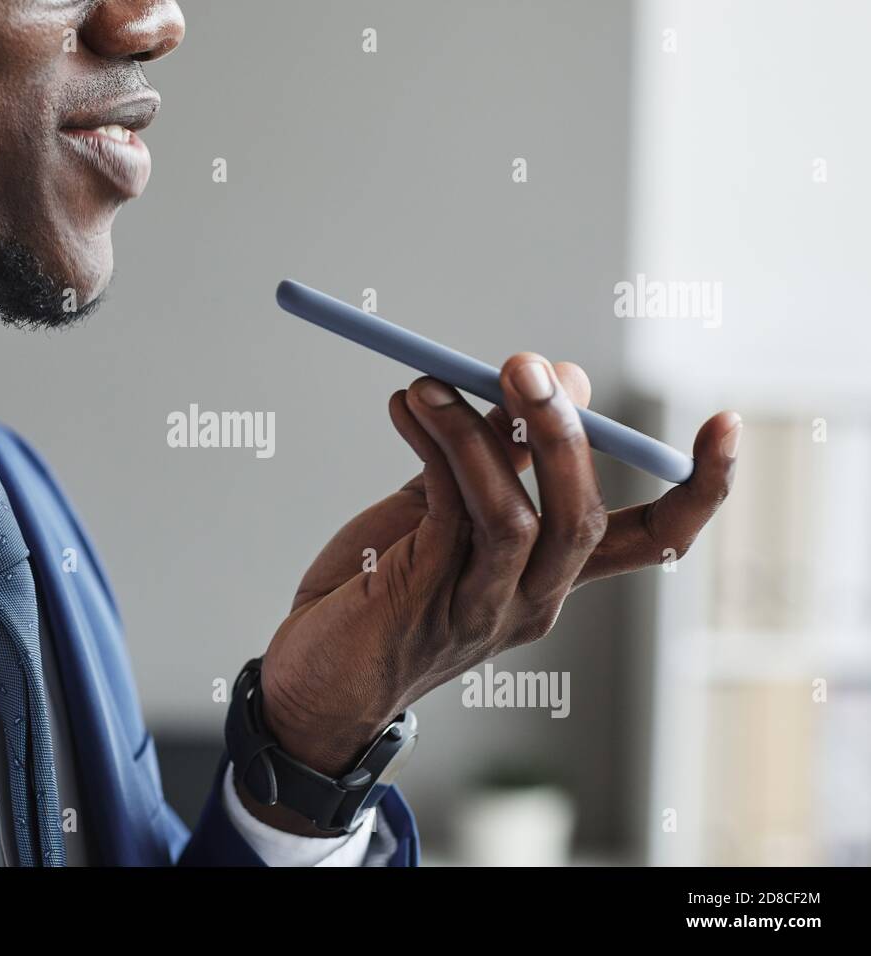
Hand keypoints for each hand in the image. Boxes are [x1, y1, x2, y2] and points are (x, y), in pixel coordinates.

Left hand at [254, 353, 740, 793]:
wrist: (314, 676)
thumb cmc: (379, 587)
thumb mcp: (444, 514)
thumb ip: (495, 458)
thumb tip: (558, 378)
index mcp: (553, 580)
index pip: (651, 541)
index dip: (699, 490)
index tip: (728, 426)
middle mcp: (532, 601)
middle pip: (582, 517)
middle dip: (560, 431)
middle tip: (523, 365)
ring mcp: (481, 608)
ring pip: (517, 517)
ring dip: (478, 433)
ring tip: (430, 381)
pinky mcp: (426, 599)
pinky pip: (448, 511)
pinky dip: (432, 444)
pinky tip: (409, 408)